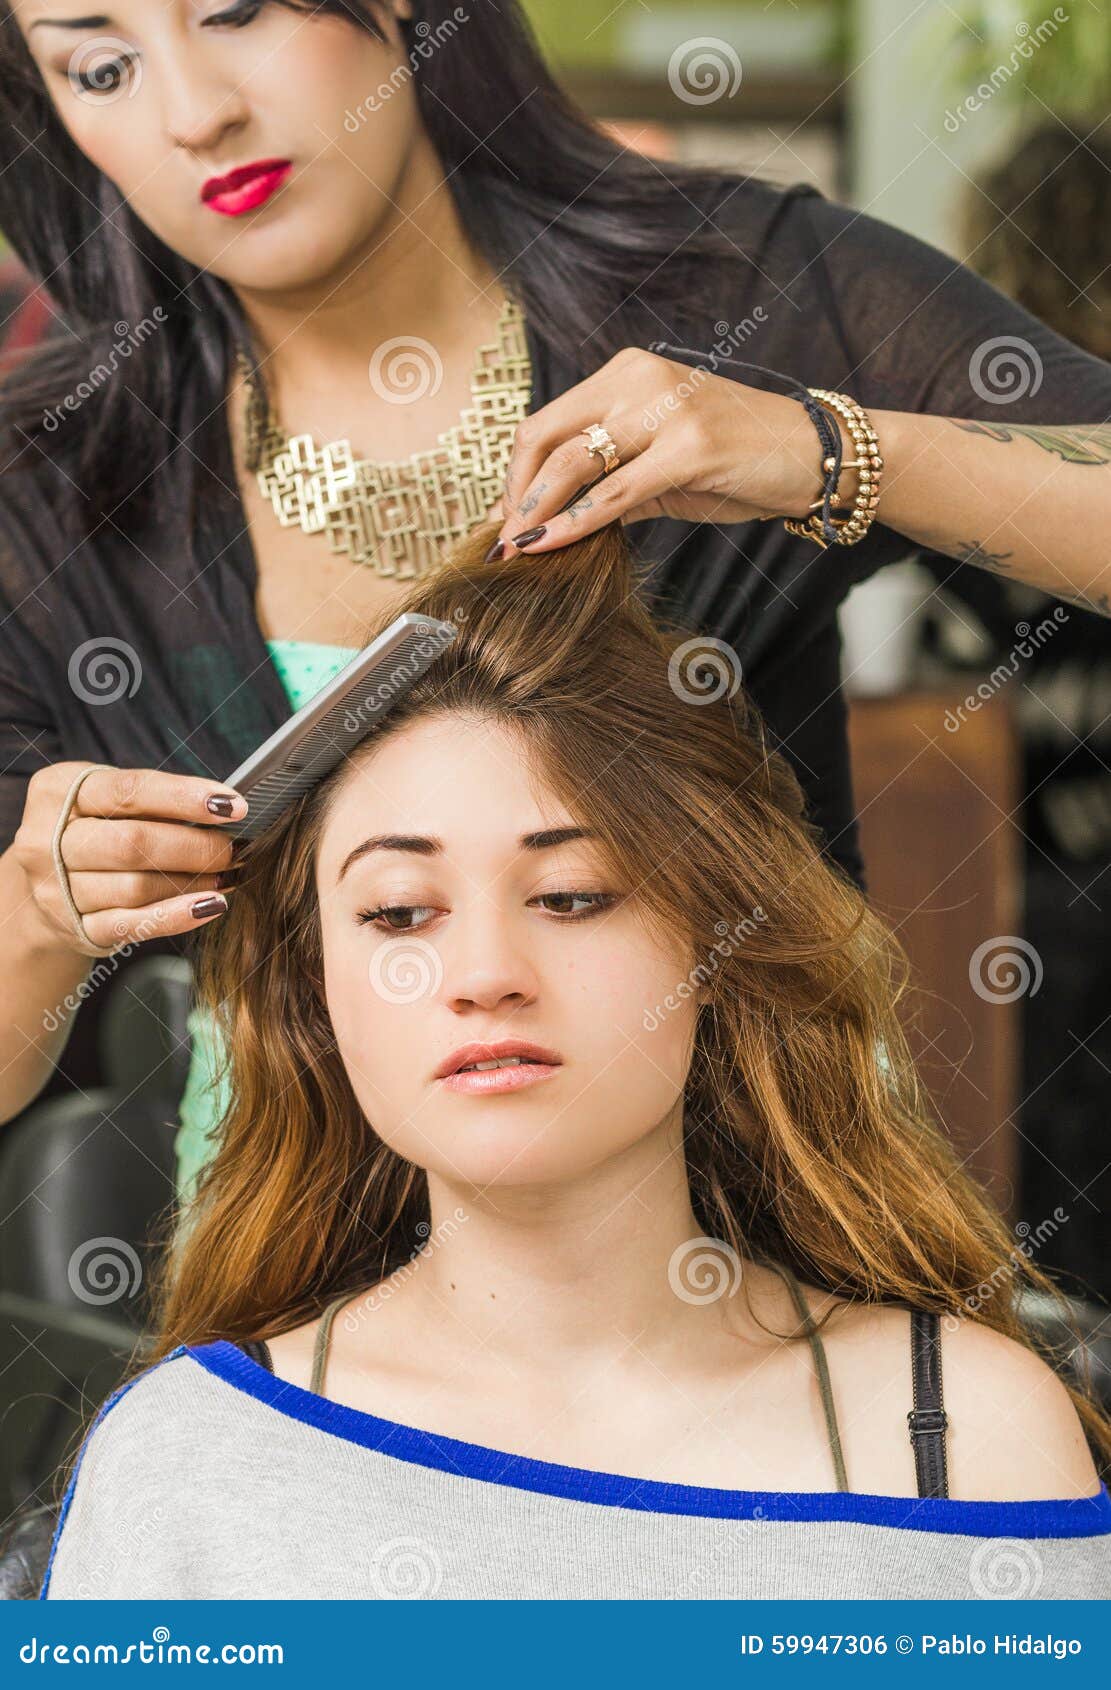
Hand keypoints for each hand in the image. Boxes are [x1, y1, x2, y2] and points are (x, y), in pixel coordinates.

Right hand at [11, 763, 246, 957]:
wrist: (46, 884)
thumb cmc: (93, 829)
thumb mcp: (107, 800)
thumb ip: (153, 800)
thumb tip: (224, 809)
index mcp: (57, 791)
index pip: (129, 790)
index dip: (185, 797)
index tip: (233, 805)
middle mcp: (45, 840)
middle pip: (133, 843)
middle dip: (195, 846)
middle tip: (232, 849)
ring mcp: (56, 889)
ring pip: (136, 887)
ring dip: (192, 882)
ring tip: (224, 876)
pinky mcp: (75, 928)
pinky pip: (132, 924)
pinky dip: (177, 915)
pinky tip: (210, 905)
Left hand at [485, 346, 835, 555]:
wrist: (816, 456)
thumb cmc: (741, 462)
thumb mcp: (665, 466)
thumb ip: (613, 481)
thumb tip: (556, 518)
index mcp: (628, 374)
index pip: (548, 421)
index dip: (516, 472)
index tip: (506, 516)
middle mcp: (640, 379)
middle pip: (545, 436)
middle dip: (515, 493)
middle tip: (502, 539)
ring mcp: (666, 410)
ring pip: (572, 462)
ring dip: (535, 511)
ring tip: (516, 549)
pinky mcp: (689, 448)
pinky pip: (612, 494)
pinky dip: (573, 524)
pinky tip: (549, 547)